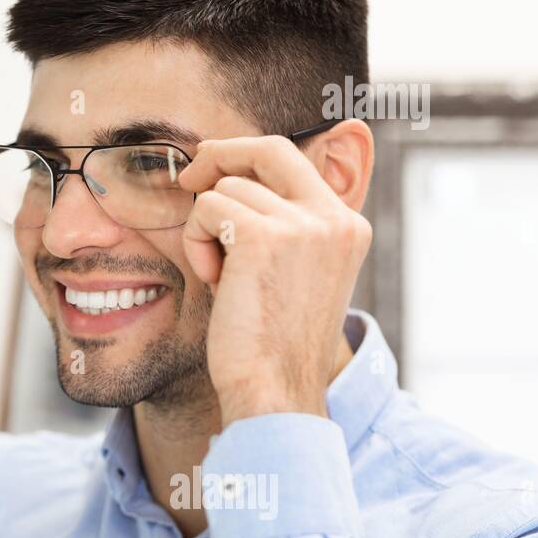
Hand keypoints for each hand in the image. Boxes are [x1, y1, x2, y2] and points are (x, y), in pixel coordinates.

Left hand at [177, 135, 370, 425]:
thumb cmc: (272, 343)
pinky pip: (206, 209)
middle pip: (269, 148)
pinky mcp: (264, 236)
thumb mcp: (293, 274)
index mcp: (348, 227)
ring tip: (221, 277)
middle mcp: (335, 219)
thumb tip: (234, 180)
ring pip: (225, 189)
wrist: (274, 389)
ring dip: (205, 230)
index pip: (295, 159)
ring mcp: (303, 225)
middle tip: (189, 179)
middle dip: (220, 154)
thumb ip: (283, 227)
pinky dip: (196, 242)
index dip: (246, 156)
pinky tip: (214, 280)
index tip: (213, 168)